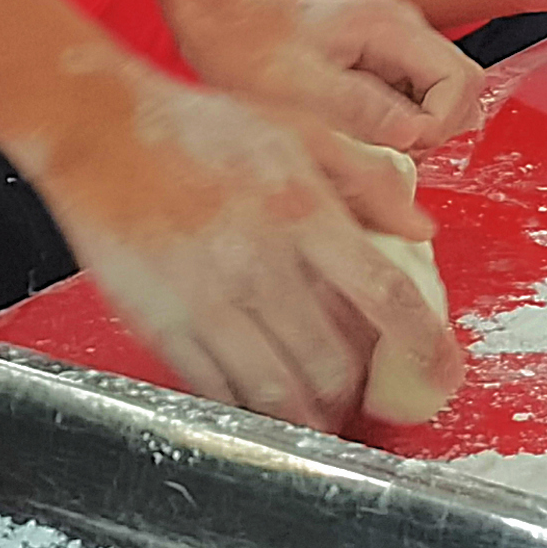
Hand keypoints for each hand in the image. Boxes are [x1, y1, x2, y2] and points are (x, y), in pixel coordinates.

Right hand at [24, 49, 460, 430]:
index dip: (423, 343)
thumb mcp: (300, 130)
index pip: (384, 294)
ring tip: (323, 416)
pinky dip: (251, 412)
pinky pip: (219, 392)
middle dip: (360, 392)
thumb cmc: (203, 128)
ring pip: (278, 394)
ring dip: (311, 419)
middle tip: (367, 392)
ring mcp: (207, 302)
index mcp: (303, 210)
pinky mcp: (162, 328)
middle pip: (334, 362)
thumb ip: (368, 178)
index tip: (442, 371)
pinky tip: (265, 404)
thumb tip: (422, 230)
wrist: (104, 135)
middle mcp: (260, 263)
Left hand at [169, 0, 482, 155]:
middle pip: (461, 92)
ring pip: (440, 102)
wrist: (221, 24)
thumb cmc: (249, 52)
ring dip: (414, 134)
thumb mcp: (302, 89)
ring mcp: (394, 47)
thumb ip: (363, 108)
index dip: (440, 125)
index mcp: (392, 27)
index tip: (400, 149)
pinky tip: (355, 136)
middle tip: (383, 152)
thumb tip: (416, 135)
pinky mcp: (379, 64)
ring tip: (364, 144)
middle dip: (432, 132)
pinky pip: (412, 104)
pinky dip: (395, 130)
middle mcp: (403, 32)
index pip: (461, 81)